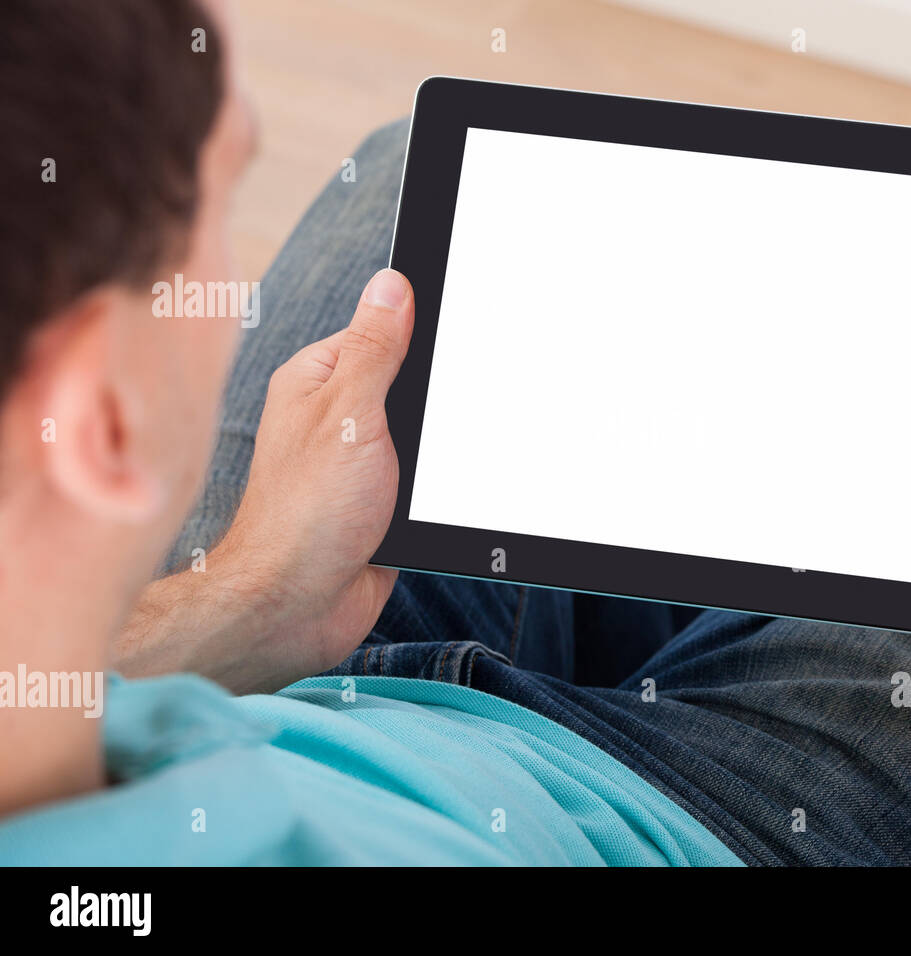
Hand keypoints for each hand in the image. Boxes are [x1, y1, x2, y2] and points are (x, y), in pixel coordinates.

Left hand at [180, 268, 413, 692]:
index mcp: (318, 380)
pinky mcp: (382, 502)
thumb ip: (375, 349)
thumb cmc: (306, 512)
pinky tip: (443, 494)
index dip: (422, 330)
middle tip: (444, 417)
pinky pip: (428, 479)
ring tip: (436, 464)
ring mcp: (360, 461)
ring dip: (441, 450)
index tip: (463, 333)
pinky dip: (441, 486)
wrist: (296, 607)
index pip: (382, 330)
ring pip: (424, 434)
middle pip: (410, 381)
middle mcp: (337, 416)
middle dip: (438, 397)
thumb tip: (391, 283)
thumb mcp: (350, 413)